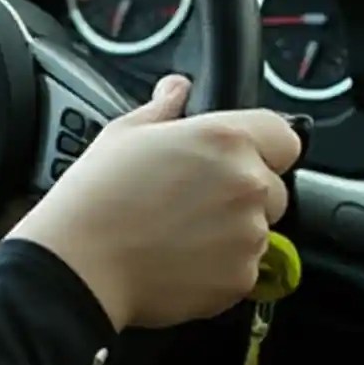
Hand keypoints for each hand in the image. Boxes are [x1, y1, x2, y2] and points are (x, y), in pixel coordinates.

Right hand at [8, 74, 301, 329]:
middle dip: (244, 194)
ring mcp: (249, 233)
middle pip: (273, 188)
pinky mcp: (242, 275)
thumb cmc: (96, 197)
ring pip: (260, 229)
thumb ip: (165, 107)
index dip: (266, 149)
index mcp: (227, 140)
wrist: (79, 265)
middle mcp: (248, 183)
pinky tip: (182, 258)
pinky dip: (222, 267)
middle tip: (195, 201)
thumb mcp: (125, 133)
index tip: (245, 159)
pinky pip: (246, 267)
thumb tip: (177, 89)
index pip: (285, 138)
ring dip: (233, 232)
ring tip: (180, 232)